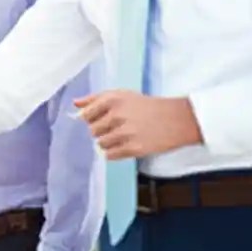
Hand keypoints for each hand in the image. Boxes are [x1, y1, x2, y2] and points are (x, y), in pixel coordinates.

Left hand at [73, 91, 202, 159]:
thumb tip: (75, 104)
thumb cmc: (147, 106)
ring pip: (100, 144)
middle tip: (118, 127)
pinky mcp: (133, 148)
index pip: (86, 115)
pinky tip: (126, 145)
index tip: (103, 119)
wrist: (176, 119)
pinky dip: (115, 153)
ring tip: (124, 136)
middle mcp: (117, 115)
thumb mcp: (122, 95)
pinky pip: (110, 155)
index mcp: (112, 99)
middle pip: (92, 131)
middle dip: (102, 131)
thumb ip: (96, 99)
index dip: (93, 119)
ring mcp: (125, 132)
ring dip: (109, 142)